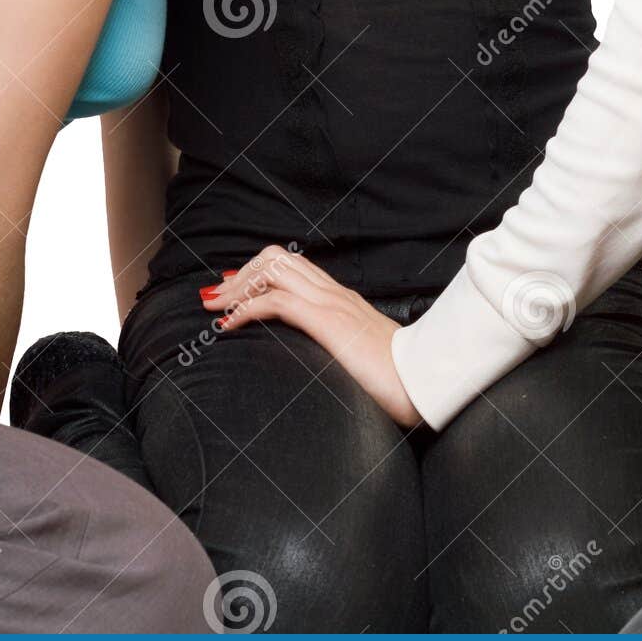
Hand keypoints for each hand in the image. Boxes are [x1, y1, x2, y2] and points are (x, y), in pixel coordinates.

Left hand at [201, 245, 423, 428]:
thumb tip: (327, 362)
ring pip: (272, 270)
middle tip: (215, 298)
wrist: (426, 381)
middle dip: (240, 275)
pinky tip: (229, 325)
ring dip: (237, 287)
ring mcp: (331, 303)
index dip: (257, 273)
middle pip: (276, 259)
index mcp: (342, 299)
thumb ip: (343, 348)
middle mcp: (334, 293)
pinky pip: (276, 302)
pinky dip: (245, 309)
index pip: (293, 266)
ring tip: (215, 308)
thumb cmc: (399, 379)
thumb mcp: (362, 357)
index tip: (233, 291)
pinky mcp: (327, 321)